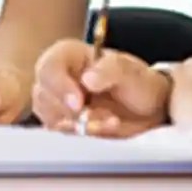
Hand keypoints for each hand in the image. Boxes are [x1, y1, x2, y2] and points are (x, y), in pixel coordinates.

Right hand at [32, 40, 169, 137]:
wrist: (148, 108)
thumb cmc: (136, 82)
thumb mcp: (129, 70)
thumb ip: (110, 70)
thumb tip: (88, 79)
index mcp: (68, 55)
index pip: (49, 67)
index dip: (59, 86)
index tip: (78, 103)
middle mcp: (58, 77)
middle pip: (43, 94)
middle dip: (70, 111)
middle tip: (95, 116)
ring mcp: (58, 102)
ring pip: (50, 116)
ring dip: (78, 125)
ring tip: (109, 122)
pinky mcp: (64, 123)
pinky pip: (62, 133)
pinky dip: (83, 135)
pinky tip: (104, 129)